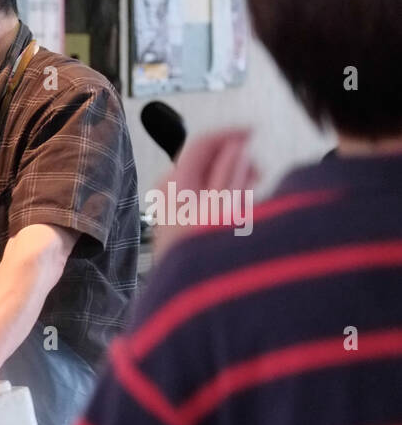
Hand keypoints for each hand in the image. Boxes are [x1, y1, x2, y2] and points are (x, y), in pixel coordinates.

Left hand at [154, 128, 260, 255]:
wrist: (185, 292)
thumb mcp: (224, 206)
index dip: (231, 133)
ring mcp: (168, 206)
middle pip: (203, 160)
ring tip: (251, 191)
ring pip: (204, 178)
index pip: (202, 143)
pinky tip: (237, 205)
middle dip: (234, 159)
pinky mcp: (174, 221)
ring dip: (230, 177)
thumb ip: (231, 170)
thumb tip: (236, 144)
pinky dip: (220, 193)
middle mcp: (166, 191)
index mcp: (175, 182)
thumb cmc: (202, 254)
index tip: (254, 132)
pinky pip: (200, 196)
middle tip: (259, 173)